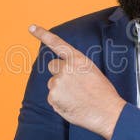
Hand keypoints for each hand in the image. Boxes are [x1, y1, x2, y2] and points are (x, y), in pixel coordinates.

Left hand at [29, 24, 125, 139]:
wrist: (108, 112)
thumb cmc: (103, 93)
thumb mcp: (92, 72)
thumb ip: (76, 68)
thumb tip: (64, 73)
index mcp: (77, 59)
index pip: (57, 43)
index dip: (43, 34)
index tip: (31, 27)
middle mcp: (65, 68)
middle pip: (52, 66)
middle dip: (59, 73)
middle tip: (74, 85)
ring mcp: (57, 82)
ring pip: (53, 84)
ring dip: (61, 90)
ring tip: (78, 98)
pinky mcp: (53, 97)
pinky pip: (53, 98)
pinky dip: (60, 102)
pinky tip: (73, 105)